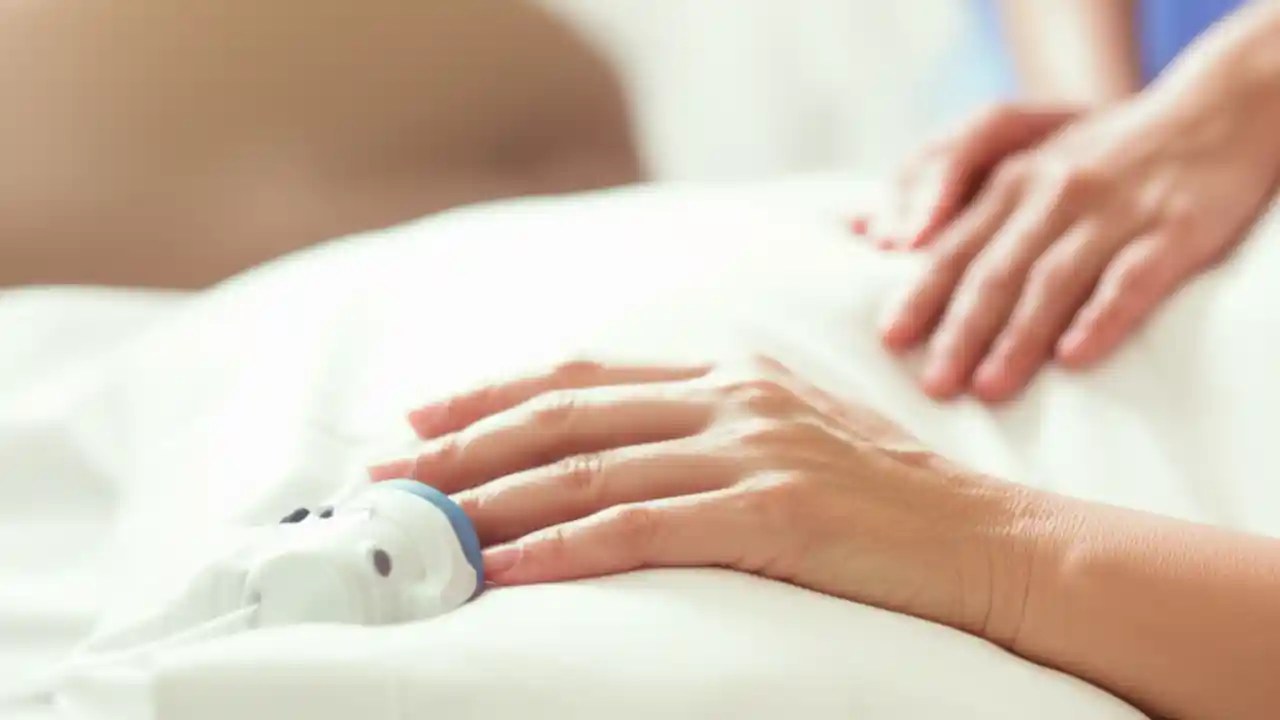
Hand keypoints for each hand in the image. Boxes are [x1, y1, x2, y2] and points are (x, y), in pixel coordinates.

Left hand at [369, 359, 1039, 643]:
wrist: (987, 540)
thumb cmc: (890, 500)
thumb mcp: (796, 436)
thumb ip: (717, 428)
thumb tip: (631, 450)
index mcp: (732, 377)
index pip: (588, 376)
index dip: (499, 394)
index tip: (429, 415)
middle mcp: (731, 399)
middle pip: (569, 414)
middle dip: (470, 442)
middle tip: (392, 467)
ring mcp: (752, 450)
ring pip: (591, 468)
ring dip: (497, 498)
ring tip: (428, 521)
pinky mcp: (773, 511)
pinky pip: (642, 526)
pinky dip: (565, 547)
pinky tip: (511, 567)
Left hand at [879, 90, 1279, 401]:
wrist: (1219, 110)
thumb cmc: (1104, 153)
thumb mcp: (1030, 157)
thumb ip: (961, 199)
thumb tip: (873, 238)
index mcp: (1012, 180)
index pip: (955, 246)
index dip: (921, 293)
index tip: (890, 339)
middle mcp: (1054, 193)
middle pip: (995, 269)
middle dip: (959, 329)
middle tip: (934, 385)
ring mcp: (1114, 211)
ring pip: (1054, 279)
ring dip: (1018, 337)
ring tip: (990, 387)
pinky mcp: (1174, 229)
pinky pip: (1132, 279)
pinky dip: (1101, 318)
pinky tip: (1076, 357)